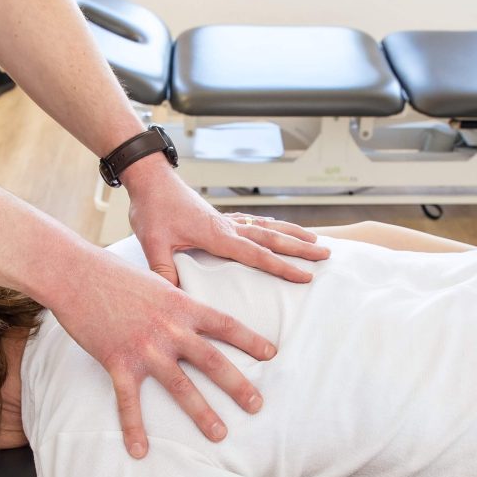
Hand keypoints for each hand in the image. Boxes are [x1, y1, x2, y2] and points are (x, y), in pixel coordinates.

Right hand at [52, 248, 275, 456]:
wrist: (74, 273)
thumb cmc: (111, 272)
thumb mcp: (152, 279)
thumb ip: (171, 297)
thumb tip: (181, 303)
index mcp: (181, 304)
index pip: (225, 324)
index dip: (251, 340)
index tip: (272, 354)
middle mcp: (170, 329)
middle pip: (213, 361)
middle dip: (239, 386)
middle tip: (257, 406)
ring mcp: (145, 348)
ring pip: (181, 387)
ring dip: (202, 413)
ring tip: (220, 434)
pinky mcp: (118, 362)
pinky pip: (129, 402)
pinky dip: (134, 428)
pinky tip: (139, 451)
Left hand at [126, 169, 329, 285]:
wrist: (150, 179)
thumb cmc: (151, 209)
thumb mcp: (153, 244)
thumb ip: (164, 271)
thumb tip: (175, 297)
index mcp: (216, 235)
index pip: (256, 255)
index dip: (282, 267)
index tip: (305, 276)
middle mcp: (227, 226)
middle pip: (271, 238)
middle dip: (299, 248)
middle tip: (326, 255)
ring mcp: (224, 219)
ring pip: (266, 227)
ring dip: (291, 233)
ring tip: (315, 240)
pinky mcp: (218, 216)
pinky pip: (252, 222)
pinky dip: (271, 225)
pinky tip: (277, 228)